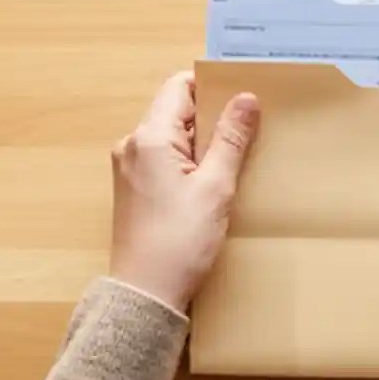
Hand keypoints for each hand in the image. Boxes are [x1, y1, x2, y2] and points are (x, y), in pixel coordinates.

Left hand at [109, 71, 260, 311]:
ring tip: (236, 155)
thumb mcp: (215, 187)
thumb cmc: (179, 242)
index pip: (179, 87)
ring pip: (171, 136)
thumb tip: (246, 98)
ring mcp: (129, 168)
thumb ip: (231, 139)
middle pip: (175, 110)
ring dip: (202, 141)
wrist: (145, 293)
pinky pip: (164, 159)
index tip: (242, 95)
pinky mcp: (134, 189)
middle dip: (211, 115)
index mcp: (149, 138)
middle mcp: (132, 146)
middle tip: (249, 126)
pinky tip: (213, 179)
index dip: (211, 86)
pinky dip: (189, 160)